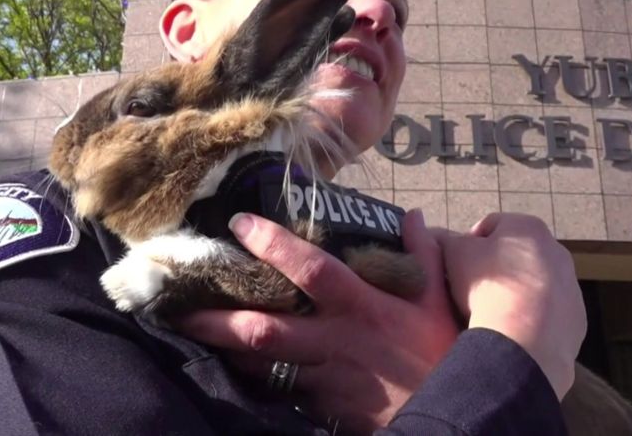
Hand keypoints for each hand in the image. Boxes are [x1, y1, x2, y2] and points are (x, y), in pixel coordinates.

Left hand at [175, 209, 458, 432]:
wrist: (455, 415)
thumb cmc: (444, 351)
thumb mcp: (439, 300)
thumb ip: (422, 255)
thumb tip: (411, 216)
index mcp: (363, 307)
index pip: (310, 269)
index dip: (273, 245)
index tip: (239, 223)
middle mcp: (335, 341)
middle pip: (263, 328)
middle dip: (215, 318)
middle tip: (176, 303)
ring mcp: (325, 379)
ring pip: (260, 365)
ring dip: (223, 348)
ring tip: (187, 331)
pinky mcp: (322, 407)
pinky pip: (278, 391)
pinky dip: (252, 377)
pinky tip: (230, 365)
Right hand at [436, 213, 585, 399]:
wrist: (525, 341)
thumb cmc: (487, 287)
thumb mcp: (453, 254)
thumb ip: (443, 238)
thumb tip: (432, 233)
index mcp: (527, 227)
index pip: (490, 225)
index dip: (468, 244)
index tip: (456, 266)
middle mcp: (556, 250)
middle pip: (516, 255)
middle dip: (496, 269)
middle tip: (473, 291)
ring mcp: (571, 286)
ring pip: (536, 285)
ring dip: (517, 294)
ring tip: (494, 316)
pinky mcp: (577, 318)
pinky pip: (550, 314)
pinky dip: (534, 319)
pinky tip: (516, 332)